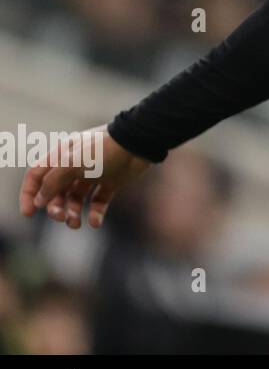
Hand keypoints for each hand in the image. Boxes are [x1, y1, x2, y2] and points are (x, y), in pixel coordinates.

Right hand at [18, 125, 153, 230]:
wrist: (139, 144)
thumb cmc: (103, 149)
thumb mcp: (72, 163)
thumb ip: (53, 182)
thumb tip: (39, 201)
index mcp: (62, 156)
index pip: (37, 175)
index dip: (29, 194)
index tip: (29, 213)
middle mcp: (75, 165)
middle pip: (55, 191)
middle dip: (54, 207)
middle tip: (60, 218)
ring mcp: (93, 174)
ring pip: (75, 199)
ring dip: (72, 214)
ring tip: (76, 224)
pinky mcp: (111, 182)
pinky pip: (98, 202)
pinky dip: (95, 214)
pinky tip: (95, 223)